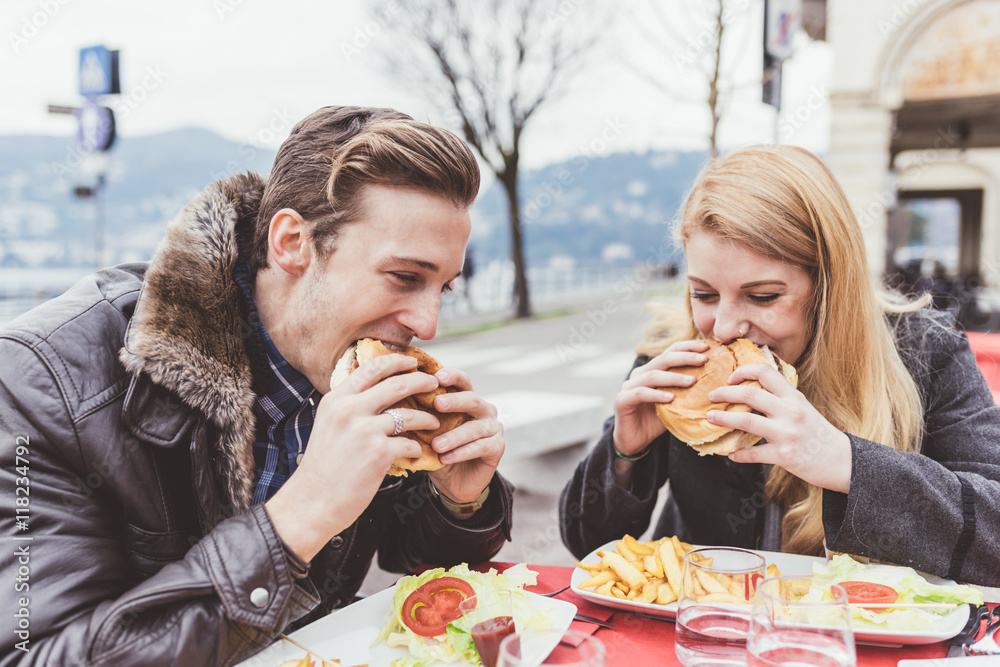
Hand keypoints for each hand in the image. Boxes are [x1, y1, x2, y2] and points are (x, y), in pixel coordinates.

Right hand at [266, 352, 441, 561]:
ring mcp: (365, 431)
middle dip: (421, 381)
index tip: (412, 362)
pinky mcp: (379, 453)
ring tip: (434, 421)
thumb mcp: (329, 424)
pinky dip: (417, 448)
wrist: (313, 502)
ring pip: (409, 414)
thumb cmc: (322, 467)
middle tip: (433, 383)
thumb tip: (376, 390)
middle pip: (397, 384)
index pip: (372, 368)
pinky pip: (409, 444)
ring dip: (426, 418)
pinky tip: (418, 452)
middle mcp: (350, 410)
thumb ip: (350, 406)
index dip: (397, 361)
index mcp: (337, 399)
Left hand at [427, 367, 503, 504]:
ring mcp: (494, 428)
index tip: (437, 376)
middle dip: (455, 401)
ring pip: (475, 428)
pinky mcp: (498, 447)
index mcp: (468, 399)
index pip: (463, 381)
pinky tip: (445, 458)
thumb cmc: (440, 451)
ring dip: (454, 436)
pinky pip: (480, 447)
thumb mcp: (428, 431)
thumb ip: (422, 416)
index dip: (452, 376)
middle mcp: (484, 410)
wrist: (454, 482)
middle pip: (473, 400)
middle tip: (437, 404)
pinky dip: (461, 452)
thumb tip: (400, 400)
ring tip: (436, 445)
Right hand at [612, 340, 709, 456]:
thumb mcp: (675, 404)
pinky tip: (670, 397)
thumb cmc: (656, 421)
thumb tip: (715, 385)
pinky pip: (641, 393)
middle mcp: (639, 375)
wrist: (634, 441)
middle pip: (663, 359)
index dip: (687, 347)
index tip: (707, 348)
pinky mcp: (622, 400)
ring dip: (674, 377)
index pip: (670, 352)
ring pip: (653, 376)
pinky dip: (656, 394)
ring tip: (692, 381)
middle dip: (684, 357)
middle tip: (703, 360)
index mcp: (651, 371)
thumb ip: (686, 392)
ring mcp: (629, 386)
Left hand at [706, 362, 851, 492]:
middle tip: (711, 396)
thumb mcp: (802, 408)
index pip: (766, 372)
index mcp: (793, 397)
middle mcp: (790, 412)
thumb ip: (781, 398)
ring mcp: (786, 434)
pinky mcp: (784, 455)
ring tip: (710, 418)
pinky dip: (739, 454)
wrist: (841, 461)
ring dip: (724, 419)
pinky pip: (754, 454)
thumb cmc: (818, 433)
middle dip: (725, 393)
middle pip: (750, 395)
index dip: (744, 371)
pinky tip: (730, 454)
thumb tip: (752, 390)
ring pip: (746, 422)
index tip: (730, 378)